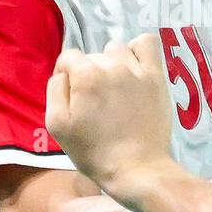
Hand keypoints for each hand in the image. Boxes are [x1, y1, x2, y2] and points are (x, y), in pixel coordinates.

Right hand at [45, 34, 172, 192]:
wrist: (136, 168)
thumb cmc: (94, 152)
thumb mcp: (57, 126)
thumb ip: (55, 90)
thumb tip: (63, 73)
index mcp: (86, 76)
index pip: (68, 58)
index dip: (66, 75)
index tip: (72, 97)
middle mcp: (112, 66)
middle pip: (93, 56)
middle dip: (88, 74)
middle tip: (95, 103)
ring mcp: (137, 70)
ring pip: (117, 49)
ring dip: (111, 63)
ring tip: (114, 87)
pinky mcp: (156, 77)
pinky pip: (148, 43)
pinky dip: (138, 50)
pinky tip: (134, 68)